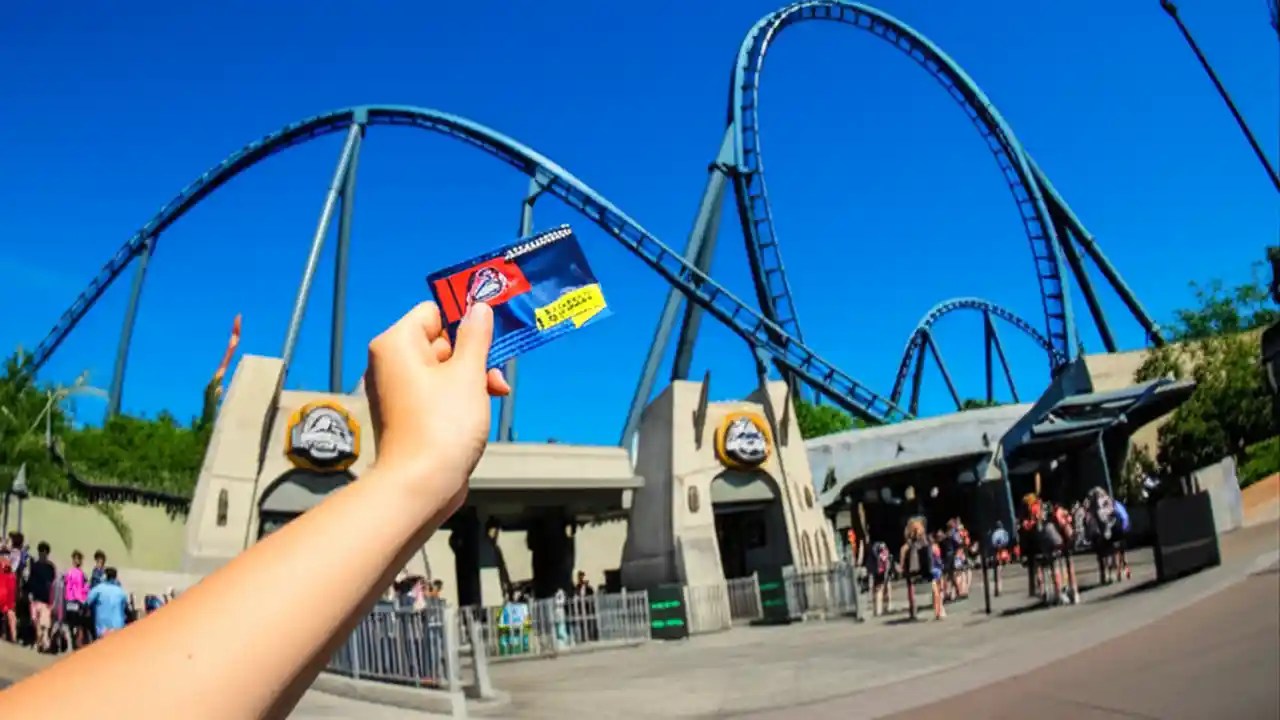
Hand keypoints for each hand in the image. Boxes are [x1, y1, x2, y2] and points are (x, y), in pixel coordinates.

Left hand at [364, 301, 509, 503]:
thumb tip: (479, 307)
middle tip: (494, 374)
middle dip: (473, 356)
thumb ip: (476, 336)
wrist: (421, 485)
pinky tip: (480, 410)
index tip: (490, 334)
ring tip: (494, 394)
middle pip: (440, 340)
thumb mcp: (468, 373)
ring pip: (444, 368)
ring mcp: (398, 390)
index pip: (432, 311)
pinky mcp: (409, 414)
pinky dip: (460, 396)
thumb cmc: (443, 424)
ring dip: (472, 378)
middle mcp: (391, 363)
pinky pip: (438, 392)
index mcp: (396, 344)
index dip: (463, 320)